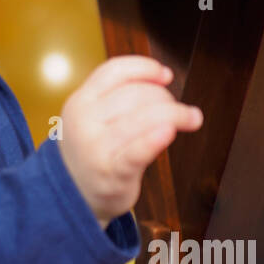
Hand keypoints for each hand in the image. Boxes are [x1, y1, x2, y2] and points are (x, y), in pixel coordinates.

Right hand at [57, 56, 203, 228]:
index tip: (166, 75)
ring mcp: (96, 147)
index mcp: (80, 101)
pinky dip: (156, 139)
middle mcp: (84, 120)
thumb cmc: (91, 151)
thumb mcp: (91, 116)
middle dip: (165, 97)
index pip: (115, 70)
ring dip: (176, 114)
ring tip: (193, 118)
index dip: (145, 68)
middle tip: (179, 110)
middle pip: (135, 94)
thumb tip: (163, 75)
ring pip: (144, 117)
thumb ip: (117, 95)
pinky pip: (138, 150)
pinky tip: (170, 133)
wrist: (70, 196)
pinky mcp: (111, 173)